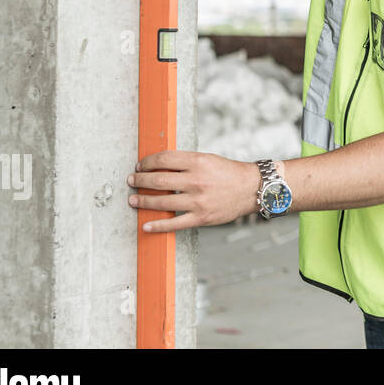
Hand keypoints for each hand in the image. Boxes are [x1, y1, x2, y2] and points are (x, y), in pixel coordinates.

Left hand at [128, 151, 258, 232]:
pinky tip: (146, 225)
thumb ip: (186, 162)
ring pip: (161, 201)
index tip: (140, 166)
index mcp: (198, 162)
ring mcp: (198, 200)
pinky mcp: (201, 217)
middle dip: (139, 181)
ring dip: (142, 201)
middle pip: (158, 180)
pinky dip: (157, 225)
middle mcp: (197, 180)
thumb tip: (158, 166)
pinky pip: (174, 223)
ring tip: (133, 200)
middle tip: (131, 181)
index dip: (147, 162)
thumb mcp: (208, 159)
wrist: (252, 189)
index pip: (163, 159)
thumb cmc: (229, 173)